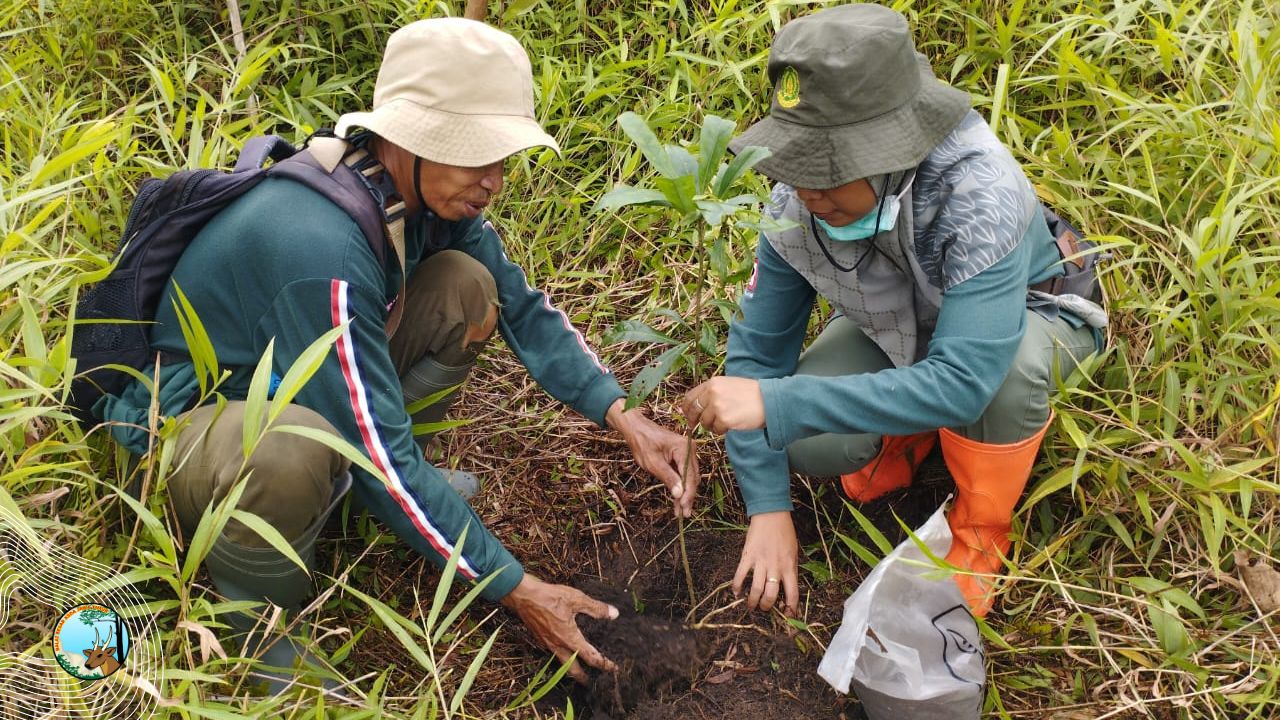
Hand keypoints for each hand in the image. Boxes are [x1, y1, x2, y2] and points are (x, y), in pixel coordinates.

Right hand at [500, 574, 618, 682]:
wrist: (523, 596)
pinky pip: (554, 653)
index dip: (603, 664)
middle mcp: (558, 645)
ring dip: (571, 669)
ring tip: (579, 671)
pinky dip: (562, 657)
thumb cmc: (549, 597)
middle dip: (582, 677)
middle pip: (572, 669)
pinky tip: (565, 651)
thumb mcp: (576, 599)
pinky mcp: (541, 638)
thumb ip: (596, 608)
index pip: (590, 657)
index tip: (613, 669)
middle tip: (591, 682)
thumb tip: (614, 614)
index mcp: (569, 637)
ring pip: (562, 662)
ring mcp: (548, 643)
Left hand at [606, 399, 699, 517]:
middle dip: (688, 496)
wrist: (636, 429)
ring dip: (684, 494)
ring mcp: (686, 453)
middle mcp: (689, 450)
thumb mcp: (653, 463)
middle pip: (693, 478)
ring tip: (680, 511)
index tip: (684, 509)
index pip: (690, 476)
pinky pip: (683, 474)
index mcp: (684, 449)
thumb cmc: (642, 442)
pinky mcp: (681, 457)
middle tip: (683, 514)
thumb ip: (668, 478)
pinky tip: (677, 500)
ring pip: (689, 478)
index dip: (688, 494)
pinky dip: (680, 486)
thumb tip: (680, 494)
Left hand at [681, 376, 764, 434]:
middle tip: (694, 425)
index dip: (686, 408)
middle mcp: (712, 393)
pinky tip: (731, 425)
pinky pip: (716, 429)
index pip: (690, 397)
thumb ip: (712, 393)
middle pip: (694, 410)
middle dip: (693, 419)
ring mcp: (718, 406)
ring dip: (711, 425)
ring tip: (723, 422)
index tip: (687, 415)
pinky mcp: (724, 419)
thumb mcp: (728, 385)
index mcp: (712, 383)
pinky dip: (721, 430)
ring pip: (705, 422)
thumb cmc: (751, 394)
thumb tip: (696, 405)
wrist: (769, 400)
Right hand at [733, 511, 798, 614]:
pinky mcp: (747, 556)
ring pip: (756, 589)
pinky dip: (737, 586)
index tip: (788, 614)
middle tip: (764, 609)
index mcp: (790, 567)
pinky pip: (740, 575)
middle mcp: (776, 567)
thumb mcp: (794, 552)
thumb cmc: (785, 533)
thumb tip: (788, 586)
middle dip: (767, 606)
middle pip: (771, 595)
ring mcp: (760, 562)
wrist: (771, 514)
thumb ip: (791, 569)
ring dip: (752, 601)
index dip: (791, 608)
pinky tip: (736, 592)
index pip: (792, 594)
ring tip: (751, 606)